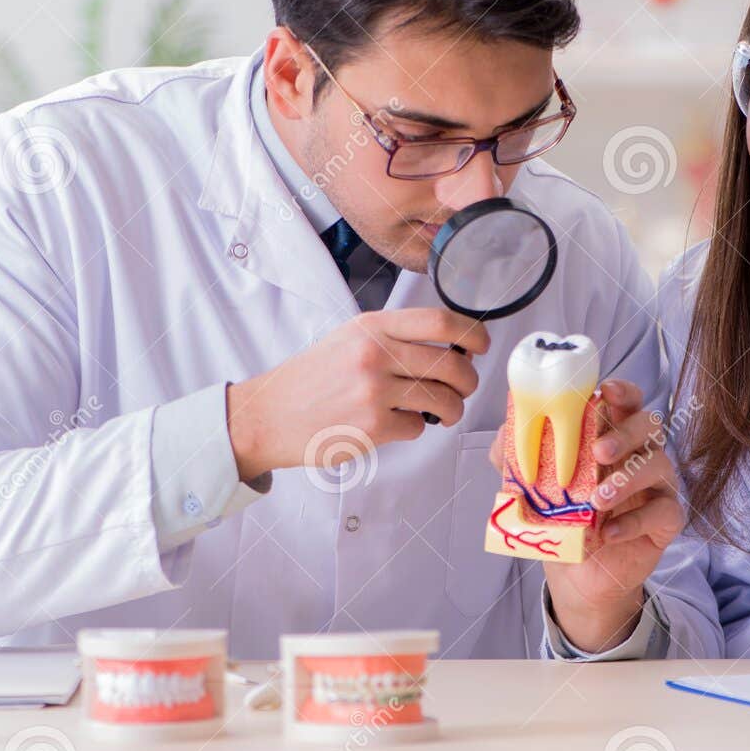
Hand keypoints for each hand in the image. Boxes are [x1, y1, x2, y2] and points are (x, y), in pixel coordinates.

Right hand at [227, 308, 488, 480]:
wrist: (268, 415)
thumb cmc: (311, 378)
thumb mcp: (348, 338)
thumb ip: (393, 337)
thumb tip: (450, 345)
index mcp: (372, 326)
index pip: (441, 321)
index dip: (473, 334)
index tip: (481, 346)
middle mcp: (375, 353)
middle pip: (451, 364)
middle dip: (468, 380)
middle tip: (463, 388)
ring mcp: (373, 391)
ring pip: (443, 399)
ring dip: (451, 409)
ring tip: (440, 412)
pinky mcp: (371, 426)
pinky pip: (417, 428)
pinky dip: (415, 429)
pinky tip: (396, 424)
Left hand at [518, 379, 685, 652]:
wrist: (576, 574)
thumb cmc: (562, 519)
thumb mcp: (531, 487)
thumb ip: (516, 457)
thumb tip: (506, 433)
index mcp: (611, 435)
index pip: (626, 402)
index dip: (622, 392)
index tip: (606, 391)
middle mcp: (639, 454)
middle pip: (649, 425)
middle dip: (625, 434)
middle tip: (599, 452)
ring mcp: (657, 486)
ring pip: (658, 465)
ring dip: (626, 480)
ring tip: (597, 501)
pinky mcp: (666, 520)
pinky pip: (664, 512)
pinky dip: (634, 522)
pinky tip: (608, 533)